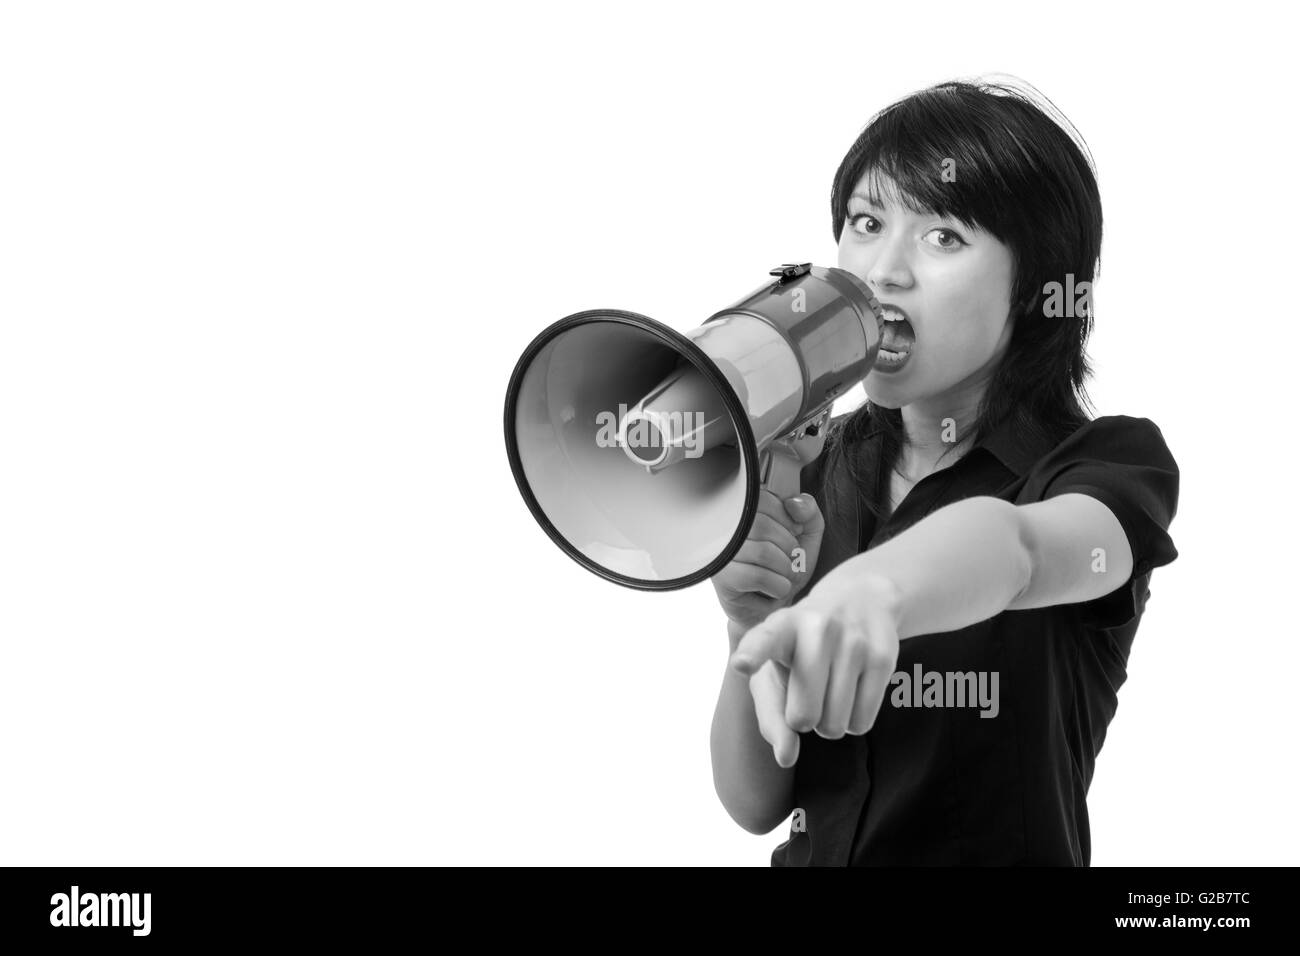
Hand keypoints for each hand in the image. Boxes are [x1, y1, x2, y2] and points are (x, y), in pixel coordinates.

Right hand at [710, 490, 825, 630]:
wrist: (773, 607)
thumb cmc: (785, 568)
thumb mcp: (806, 535)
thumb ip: (808, 511)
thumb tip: (794, 504)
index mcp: (745, 510)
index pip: (766, 500)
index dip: (787, 520)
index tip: (793, 533)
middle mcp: (726, 528)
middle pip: (763, 527)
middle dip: (789, 548)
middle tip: (789, 560)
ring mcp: (721, 553)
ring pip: (762, 553)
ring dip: (785, 570)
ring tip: (782, 576)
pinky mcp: (721, 578)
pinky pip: (757, 577)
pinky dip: (777, 586)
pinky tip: (773, 589)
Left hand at [728, 574, 902, 767]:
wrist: (861, 598)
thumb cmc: (803, 648)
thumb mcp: (776, 669)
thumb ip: (771, 716)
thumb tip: (786, 757)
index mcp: (780, 627)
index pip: (764, 641)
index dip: (753, 654)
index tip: (742, 663)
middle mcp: (816, 628)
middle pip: (803, 717)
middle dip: (803, 719)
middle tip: (807, 693)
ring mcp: (853, 640)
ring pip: (834, 725)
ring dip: (829, 722)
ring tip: (830, 688)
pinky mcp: (883, 657)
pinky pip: (861, 721)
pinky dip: (853, 720)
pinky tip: (852, 690)